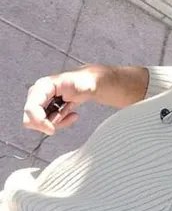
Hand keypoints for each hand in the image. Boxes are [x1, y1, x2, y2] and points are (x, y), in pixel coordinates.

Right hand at [23, 64, 148, 134]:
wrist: (104, 82)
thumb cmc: (97, 81)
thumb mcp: (92, 84)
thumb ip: (83, 87)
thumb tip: (75, 91)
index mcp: (45, 85)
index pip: (30, 107)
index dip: (38, 121)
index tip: (53, 130)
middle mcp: (41, 91)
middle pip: (29, 116)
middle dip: (45, 124)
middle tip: (65, 121)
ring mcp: (45, 99)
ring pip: (38, 121)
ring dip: (54, 123)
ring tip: (73, 115)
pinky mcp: (52, 105)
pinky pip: (48, 121)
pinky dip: (59, 122)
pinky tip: (74, 115)